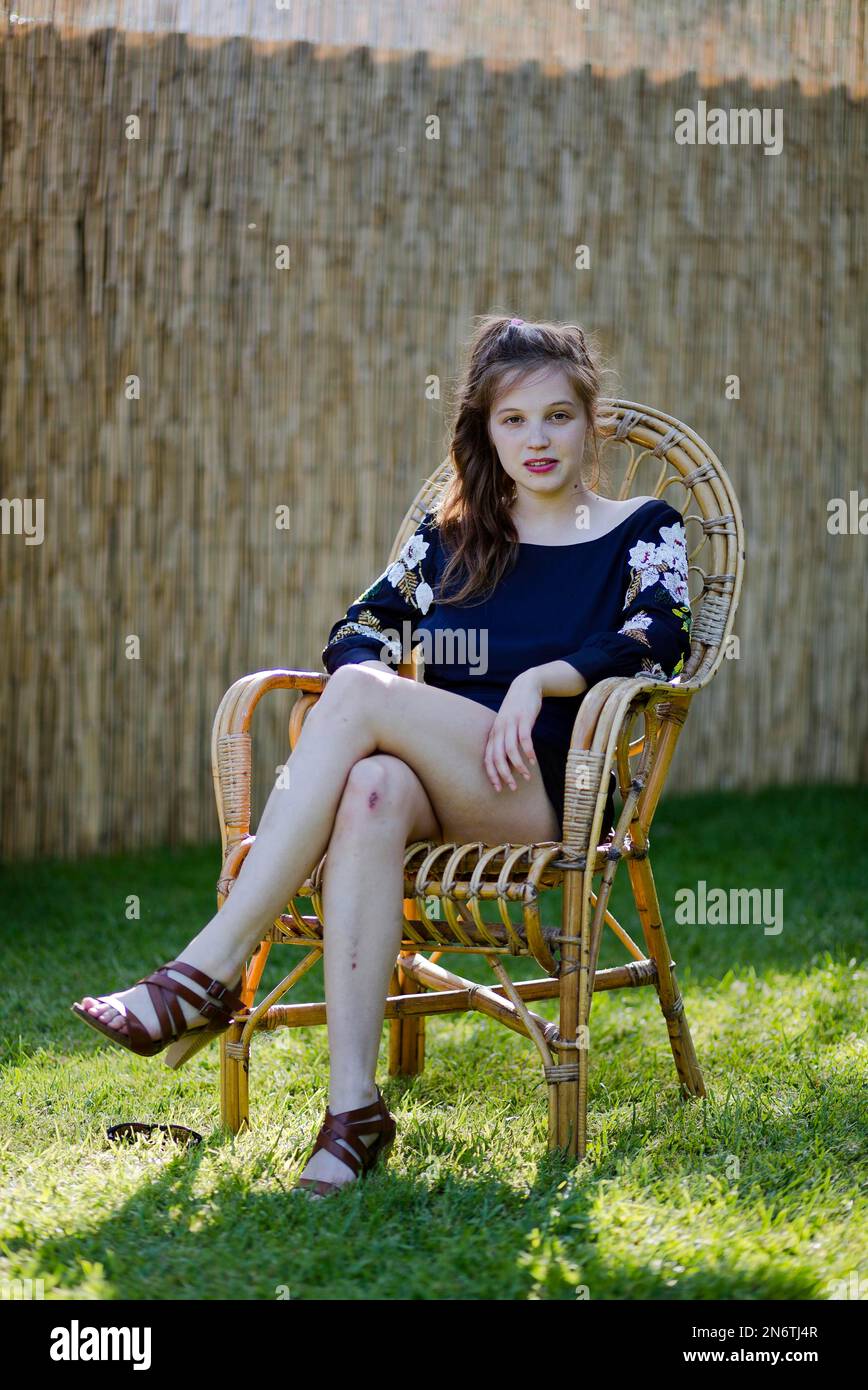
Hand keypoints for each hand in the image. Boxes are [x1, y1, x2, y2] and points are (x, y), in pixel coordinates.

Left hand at [483, 670, 542, 791]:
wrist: (526, 685)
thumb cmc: (517, 710)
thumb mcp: (507, 726)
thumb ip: (506, 742)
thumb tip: (509, 764)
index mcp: (494, 734)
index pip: (488, 758)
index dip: (492, 774)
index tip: (498, 788)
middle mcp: (499, 729)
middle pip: (497, 757)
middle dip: (504, 775)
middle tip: (513, 787)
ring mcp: (511, 723)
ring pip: (510, 750)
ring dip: (518, 766)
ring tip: (527, 777)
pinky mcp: (523, 718)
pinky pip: (524, 738)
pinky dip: (528, 751)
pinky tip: (533, 761)